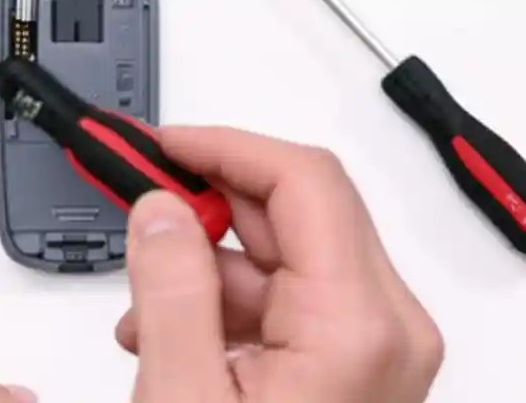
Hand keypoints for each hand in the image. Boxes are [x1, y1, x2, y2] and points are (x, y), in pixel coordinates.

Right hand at [116, 126, 443, 402]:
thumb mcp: (184, 398)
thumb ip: (171, 296)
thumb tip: (162, 210)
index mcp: (356, 326)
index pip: (304, 179)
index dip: (225, 147)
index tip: (160, 147)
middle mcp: (388, 328)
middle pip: (296, 212)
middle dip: (208, 205)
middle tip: (137, 203)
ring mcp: (379, 349)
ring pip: (287, 257)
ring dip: (211, 265)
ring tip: (145, 314)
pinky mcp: (362, 367)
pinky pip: (292, 301)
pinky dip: (233, 305)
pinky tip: (178, 338)